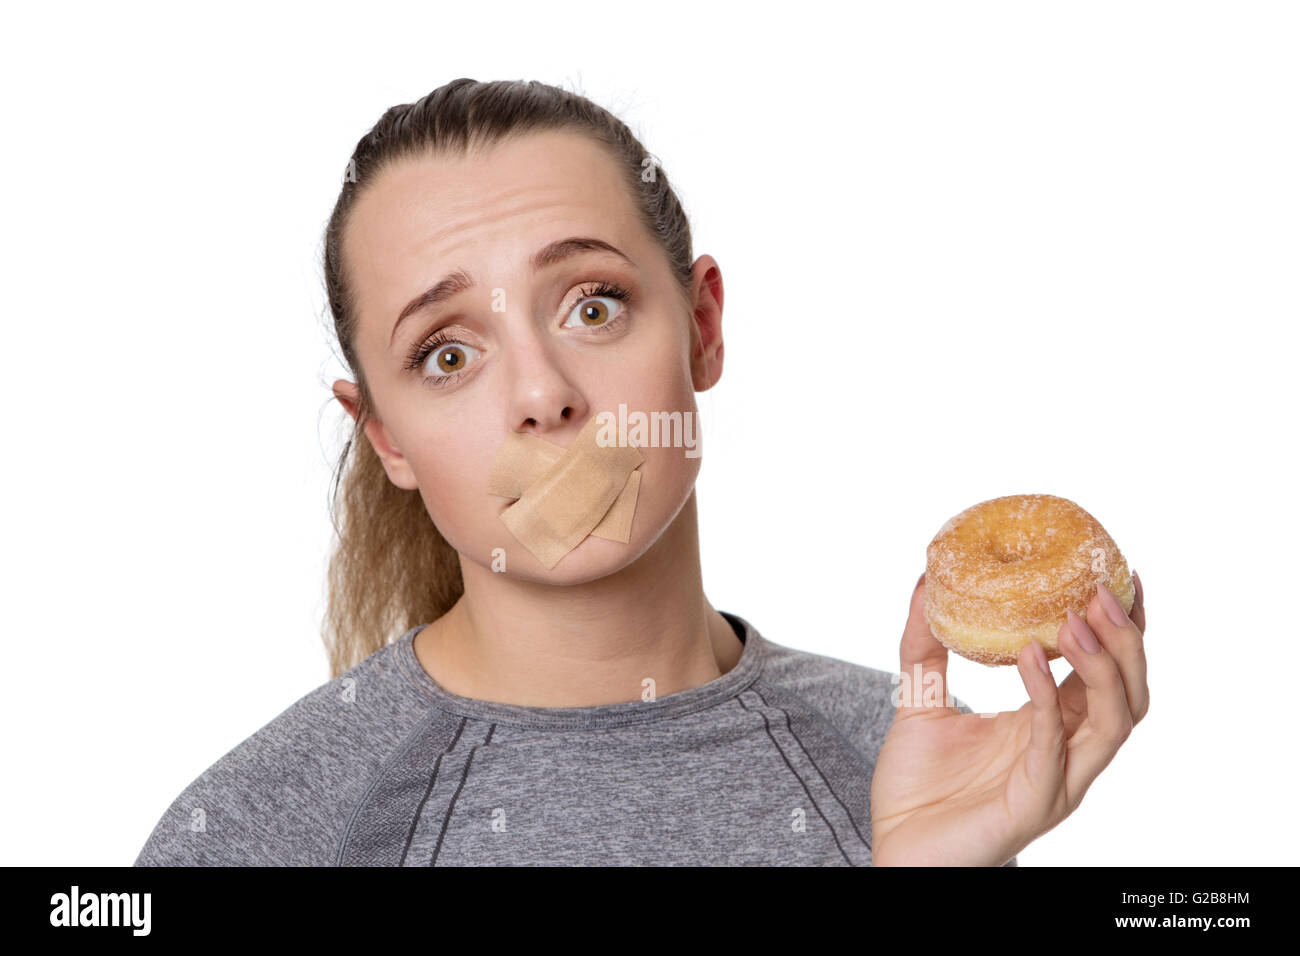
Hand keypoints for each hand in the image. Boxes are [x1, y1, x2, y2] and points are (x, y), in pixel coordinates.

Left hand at [870, 571, 1147, 865]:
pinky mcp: (1032, 805)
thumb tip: (926, 583)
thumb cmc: (917, 789)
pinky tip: (1031, 657)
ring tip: (1076, 620)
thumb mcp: (919, 700)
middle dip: (1126, 642)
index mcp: (1049, 727)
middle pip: (1128, 696)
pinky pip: (1054, 750)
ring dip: (1103, 668)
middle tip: (1103, 590)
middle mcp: (1065, 754)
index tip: (1115, 575)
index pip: (1103, 673)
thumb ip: (924, 645)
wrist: (894, 851)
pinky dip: (1046, 700)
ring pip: (1112, 723)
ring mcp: (1056, 782)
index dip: (1119, 629)